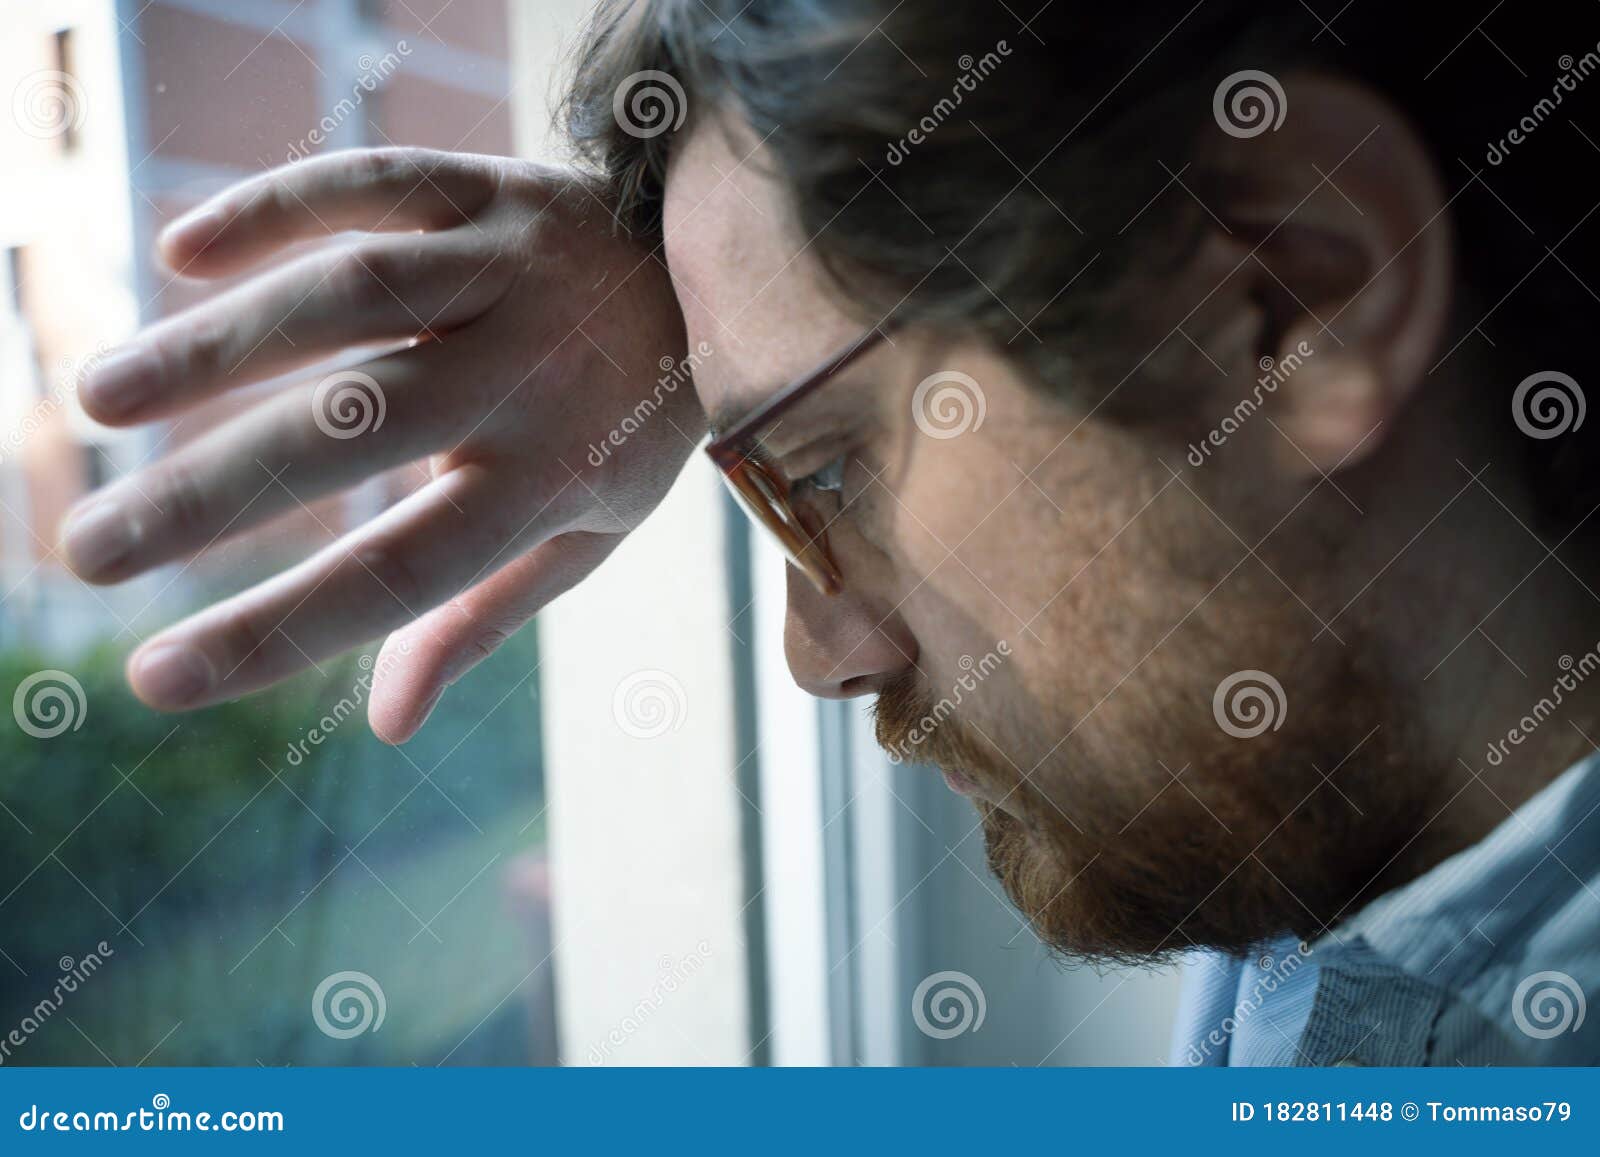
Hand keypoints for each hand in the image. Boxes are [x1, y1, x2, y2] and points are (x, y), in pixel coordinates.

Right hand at [59, 147, 701, 741]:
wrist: (718, 275)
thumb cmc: (632, 425)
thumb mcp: (588, 534)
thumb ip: (485, 617)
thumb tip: (387, 722)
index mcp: (556, 474)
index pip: (407, 573)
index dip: (280, 631)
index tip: (153, 679)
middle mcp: (535, 369)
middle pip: (359, 429)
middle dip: (211, 494)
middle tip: (84, 553)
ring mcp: (513, 267)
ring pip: (355, 293)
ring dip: (218, 346)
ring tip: (99, 401)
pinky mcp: (489, 187)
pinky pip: (375, 181)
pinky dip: (276, 209)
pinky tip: (182, 252)